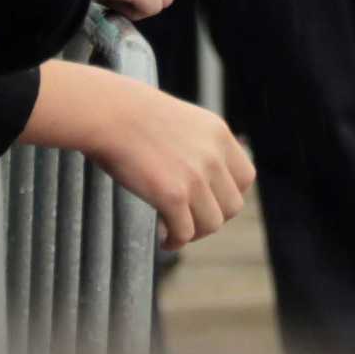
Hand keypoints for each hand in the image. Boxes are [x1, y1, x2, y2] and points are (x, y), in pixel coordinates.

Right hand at [44, 63, 255, 250]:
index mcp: (218, 134)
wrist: (108, 112)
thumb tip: (204, 180)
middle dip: (211, 217)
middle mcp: (213, 155)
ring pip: (212, 224)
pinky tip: (164, 239)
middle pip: (233, 206)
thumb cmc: (133, 116)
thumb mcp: (183, 121)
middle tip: (188, 219)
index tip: (208, 201)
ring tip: (174, 231)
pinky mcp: (173, 195)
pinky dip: (175, 241)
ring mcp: (196, 176)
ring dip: (194, 232)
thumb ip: (199, 145)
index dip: (228, 194)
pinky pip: (185, 232)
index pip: (246, 178)